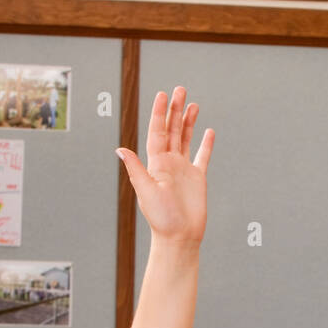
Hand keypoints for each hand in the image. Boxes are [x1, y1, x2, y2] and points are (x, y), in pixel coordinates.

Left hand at [116, 86, 213, 244]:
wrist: (179, 237)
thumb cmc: (161, 218)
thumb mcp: (146, 191)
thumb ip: (136, 169)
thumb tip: (120, 149)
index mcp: (155, 163)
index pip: (157, 132)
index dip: (159, 113)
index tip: (162, 94)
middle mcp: (169, 163)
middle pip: (171, 130)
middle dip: (175, 110)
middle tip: (180, 89)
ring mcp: (183, 170)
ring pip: (185, 139)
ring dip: (188, 122)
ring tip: (193, 104)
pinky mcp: (198, 179)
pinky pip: (202, 157)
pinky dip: (205, 144)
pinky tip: (208, 131)